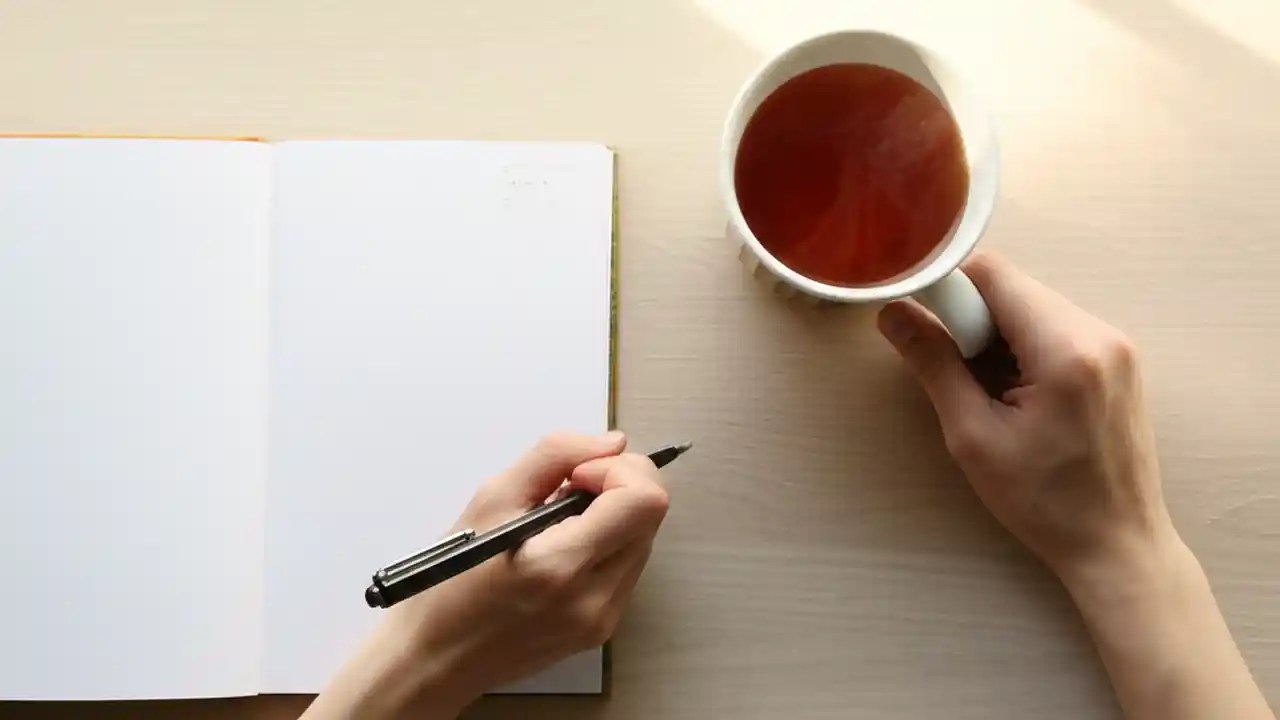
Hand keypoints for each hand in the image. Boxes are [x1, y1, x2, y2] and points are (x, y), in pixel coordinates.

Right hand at [302, 431, 668, 719]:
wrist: (436, 656)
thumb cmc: (451, 578)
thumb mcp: (491, 500)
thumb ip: (554, 456)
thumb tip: (612, 442)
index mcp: (561, 564)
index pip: (644, 500)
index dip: (619, 469)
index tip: (576, 475)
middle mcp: (594, 598)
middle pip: (652, 516)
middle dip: (619, 485)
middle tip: (569, 488)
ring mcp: (603, 618)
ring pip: (645, 539)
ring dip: (615, 514)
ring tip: (561, 521)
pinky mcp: (603, 628)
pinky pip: (628, 567)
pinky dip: (608, 543)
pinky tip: (565, 546)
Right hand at [879, 253, 1274, 719]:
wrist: (1118, 544)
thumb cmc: (1042, 502)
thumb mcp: (973, 436)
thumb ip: (934, 364)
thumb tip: (892, 313)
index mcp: (1066, 349)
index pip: (994, 273)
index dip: (947, 287)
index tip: (923, 322)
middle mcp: (1100, 332)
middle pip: (1014, 287)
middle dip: (972, 317)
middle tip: (957, 372)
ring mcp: (1116, 344)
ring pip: (1034, 305)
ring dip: (997, 333)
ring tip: (991, 392)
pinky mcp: (1119, 359)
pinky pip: (1058, 326)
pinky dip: (1025, 345)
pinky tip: (1019, 394)